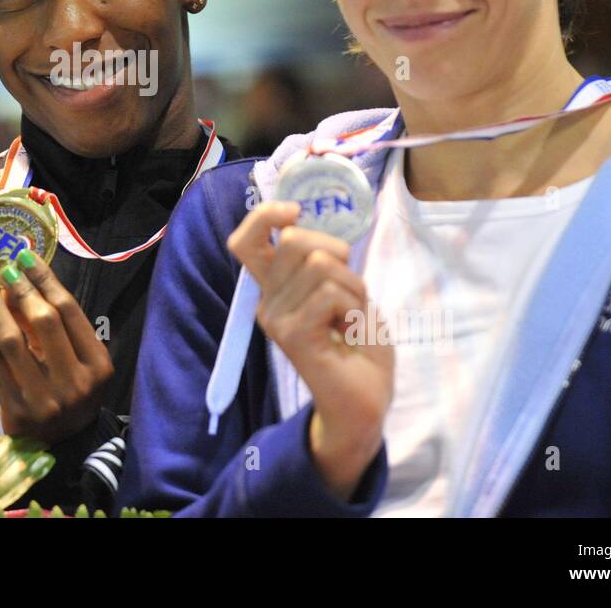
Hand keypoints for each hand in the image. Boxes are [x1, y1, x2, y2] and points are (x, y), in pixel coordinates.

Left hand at [0, 244, 113, 445]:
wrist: (61, 446)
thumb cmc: (71, 391)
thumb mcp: (78, 361)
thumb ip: (57, 326)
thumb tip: (21, 277)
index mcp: (98, 365)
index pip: (69, 311)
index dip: (45, 279)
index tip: (25, 256)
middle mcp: (75, 382)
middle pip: (44, 321)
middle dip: (21, 287)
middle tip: (4, 266)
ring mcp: (45, 399)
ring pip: (13, 340)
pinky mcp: (16, 411)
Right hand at [228, 201, 393, 500]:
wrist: (365, 397)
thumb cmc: (356, 341)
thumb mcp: (341, 288)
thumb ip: (322, 260)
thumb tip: (308, 223)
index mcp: (274, 287)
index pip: (245, 240)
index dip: (265, 215)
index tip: (296, 213)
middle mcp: (266, 300)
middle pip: (297, 240)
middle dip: (339, 257)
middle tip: (347, 295)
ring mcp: (275, 318)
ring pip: (322, 264)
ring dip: (353, 288)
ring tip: (349, 319)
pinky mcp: (292, 334)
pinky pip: (331, 293)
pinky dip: (354, 308)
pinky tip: (348, 333)